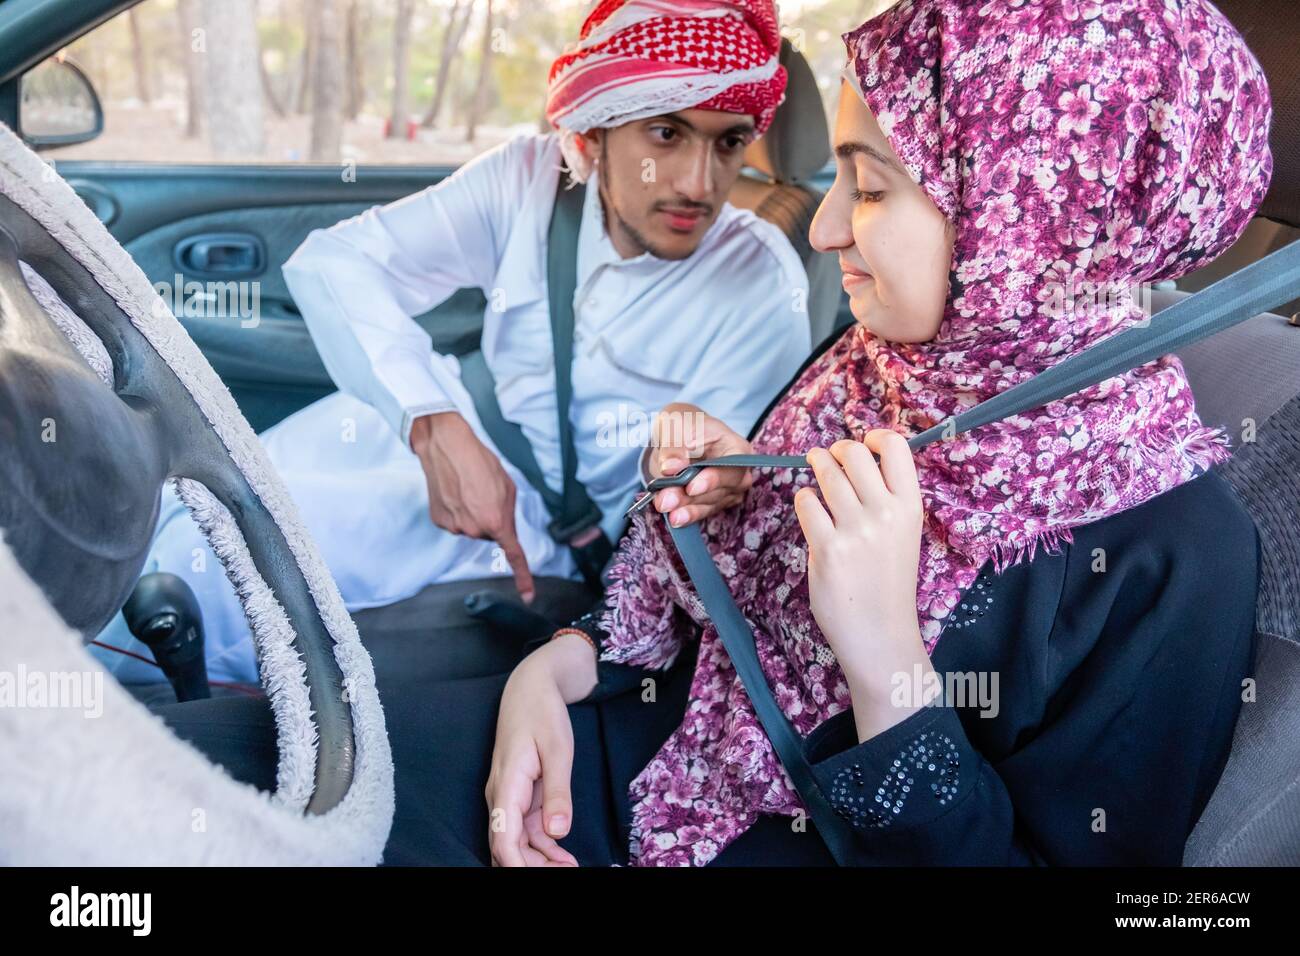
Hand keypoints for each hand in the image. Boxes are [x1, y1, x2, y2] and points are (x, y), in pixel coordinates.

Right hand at [410, 411, 534, 602]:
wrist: (446, 447)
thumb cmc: (480, 462)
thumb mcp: (507, 487)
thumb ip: (508, 514)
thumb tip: (503, 529)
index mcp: (496, 522)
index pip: (513, 555)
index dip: (523, 577)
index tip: (528, 596)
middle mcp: (473, 530)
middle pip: (490, 534)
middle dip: (492, 519)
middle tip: (485, 495)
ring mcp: (453, 527)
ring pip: (472, 529)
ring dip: (473, 514)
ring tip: (468, 490)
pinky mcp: (439, 521)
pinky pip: (456, 523)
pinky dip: (457, 511)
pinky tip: (454, 493)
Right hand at [484, 636, 596, 866]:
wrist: (529, 689)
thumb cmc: (542, 714)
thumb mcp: (559, 749)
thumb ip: (558, 792)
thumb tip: (557, 832)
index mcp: (507, 785)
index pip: (502, 838)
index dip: (518, 866)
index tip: (545, 875)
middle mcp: (501, 796)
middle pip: (507, 847)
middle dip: (533, 867)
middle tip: (569, 872)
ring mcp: (508, 798)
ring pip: (515, 843)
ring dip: (539, 861)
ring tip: (571, 868)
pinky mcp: (519, 797)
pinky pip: (525, 831)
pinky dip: (542, 847)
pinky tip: (564, 857)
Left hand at [647, 402, 753, 526]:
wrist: (677, 438)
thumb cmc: (683, 425)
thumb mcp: (675, 425)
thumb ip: (674, 446)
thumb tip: (671, 468)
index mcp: (737, 447)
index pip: (733, 466)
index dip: (714, 478)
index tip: (691, 486)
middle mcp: (738, 472)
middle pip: (721, 489)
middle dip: (692, 497)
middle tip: (667, 500)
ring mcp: (727, 490)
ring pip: (709, 503)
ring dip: (685, 507)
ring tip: (663, 506)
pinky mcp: (712, 503)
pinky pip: (701, 512)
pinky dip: (686, 515)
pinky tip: (672, 518)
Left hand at [793, 430, 937, 740]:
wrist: (879, 633)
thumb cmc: (889, 583)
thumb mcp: (904, 534)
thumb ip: (887, 500)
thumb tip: (859, 461)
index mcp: (910, 507)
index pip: (897, 448)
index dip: (875, 437)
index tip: (864, 441)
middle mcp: (884, 512)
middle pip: (854, 453)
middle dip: (837, 450)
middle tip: (829, 456)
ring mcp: (854, 529)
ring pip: (826, 473)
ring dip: (816, 466)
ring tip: (814, 467)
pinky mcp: (826, 546)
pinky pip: (806, 502)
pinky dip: (804, 499)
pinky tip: (810, 507)